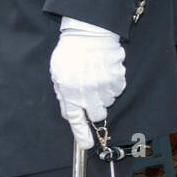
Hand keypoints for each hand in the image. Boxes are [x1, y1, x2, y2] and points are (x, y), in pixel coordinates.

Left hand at [49, 17, 125, 148]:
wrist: (88, 32)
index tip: (87, 144)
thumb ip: (64, 97)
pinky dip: (114, 83)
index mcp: (69, 92)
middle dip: (95, 107)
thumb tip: (70, 113)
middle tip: (92, 93)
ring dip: (105, 93)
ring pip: (109, 101)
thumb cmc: (70, 52)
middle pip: (98, 114)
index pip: (75, 119)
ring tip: (98, 77)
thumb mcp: (57, 75)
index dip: (82, 134)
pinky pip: (118, 89)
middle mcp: (87, 92)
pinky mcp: (117, 77)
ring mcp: (103, 85)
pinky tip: (106, 71)